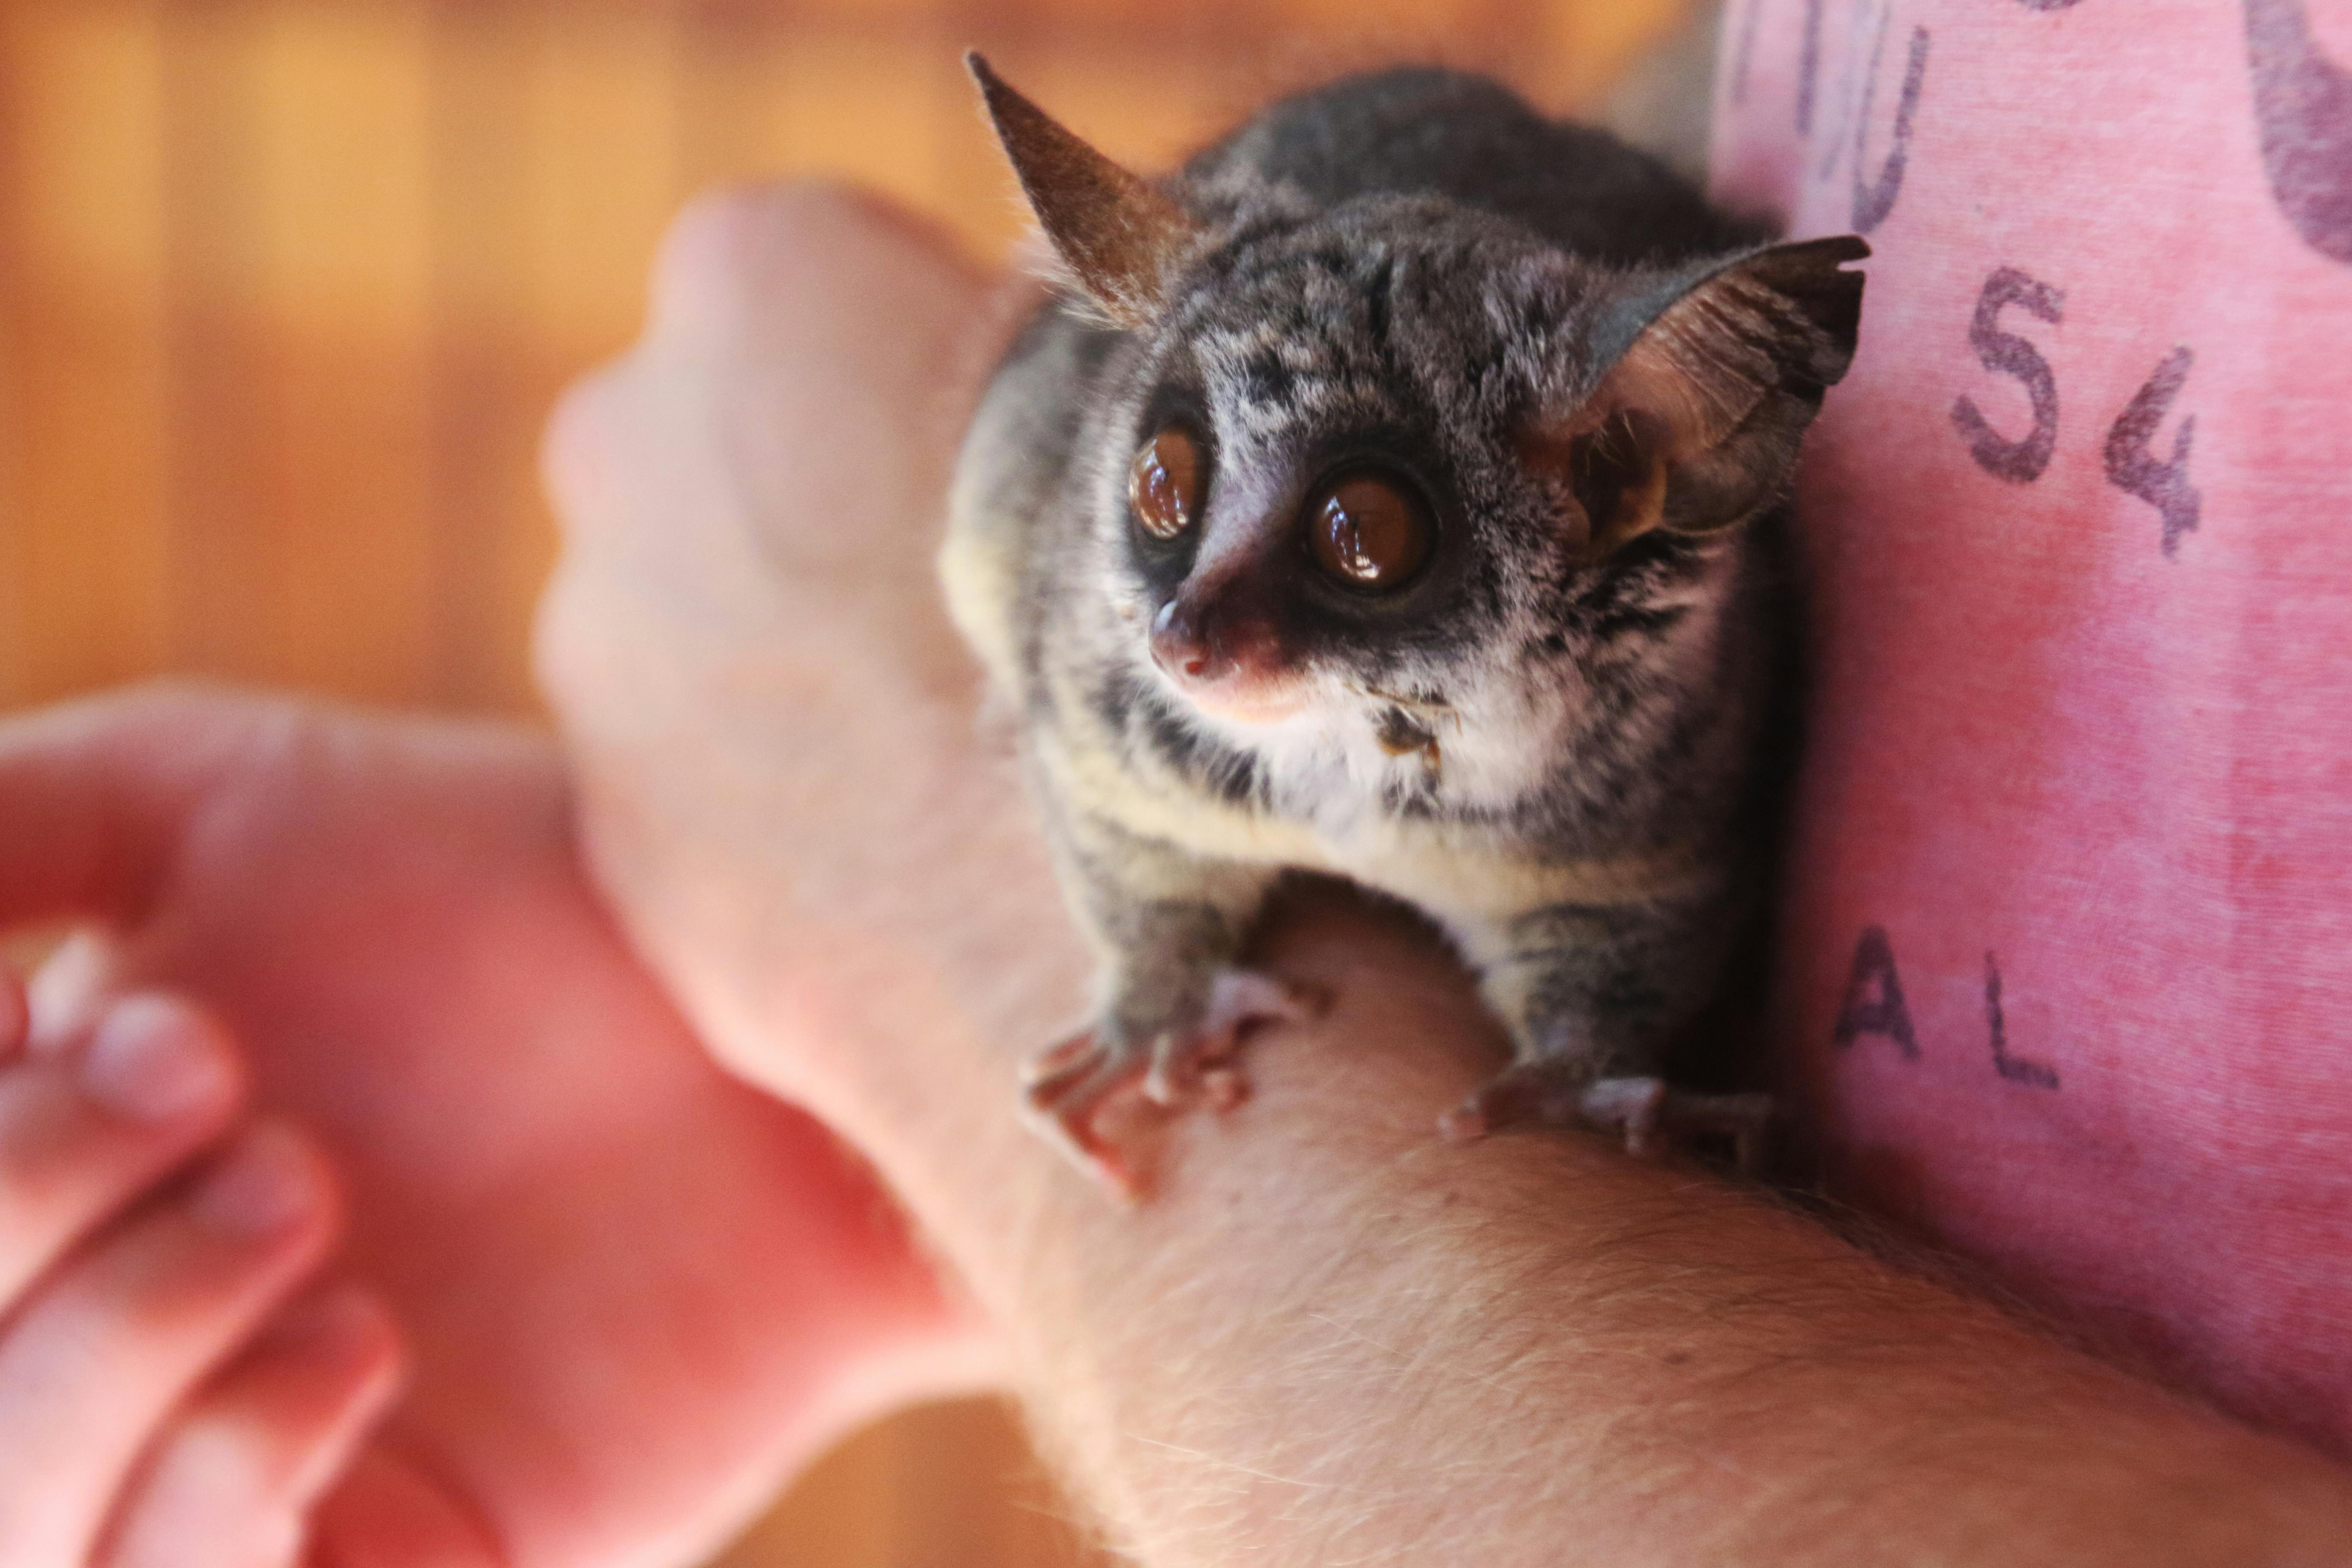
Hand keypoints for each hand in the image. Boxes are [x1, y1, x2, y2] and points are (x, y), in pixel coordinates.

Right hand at [0, 687, 993, 1566]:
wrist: (752, 1005)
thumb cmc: (499, 886)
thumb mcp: (204, 804)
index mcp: (34, 1200)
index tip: (83, 1014)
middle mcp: (96, 1355)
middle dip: (11, 1204)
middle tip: (213, 1070)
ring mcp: (223, 1492)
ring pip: (7, 1529)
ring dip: (107, 1342)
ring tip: (303, 1187)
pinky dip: (229, 1465)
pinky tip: (362, 1335)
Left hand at [539, 183, 1088, 1156]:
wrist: (1091, 912)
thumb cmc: (1143, 632)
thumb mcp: (1118, 404)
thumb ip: (1006, 359)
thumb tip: (999, 375)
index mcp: (751, 283)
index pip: (825, 286)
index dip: (922, 373)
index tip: (1000, 464)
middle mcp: (624, 443)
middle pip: (722, 457)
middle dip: (810, 517)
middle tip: (961, 612)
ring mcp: (598, 651)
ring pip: (693, 634)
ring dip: (787, 676)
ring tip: (943, 752)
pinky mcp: (614, 835)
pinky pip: (699, 800)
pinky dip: (782, 820)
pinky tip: (902, 854)